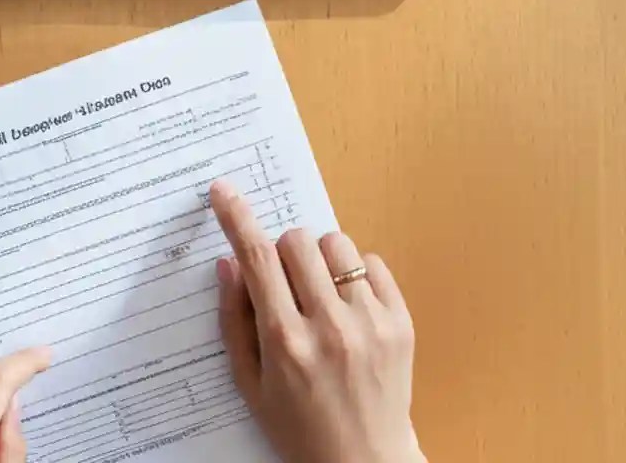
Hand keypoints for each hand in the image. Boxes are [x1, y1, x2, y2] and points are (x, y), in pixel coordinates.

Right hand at [210, 180, 423, 462]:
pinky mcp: (401, 322)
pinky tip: (348, 306)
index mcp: (285, 343)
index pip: (257, 260)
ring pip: (337, 244)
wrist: (363, 460)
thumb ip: (234, 320)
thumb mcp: (250, 383)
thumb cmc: (297, 426)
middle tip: (283, 281)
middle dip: (282, 250)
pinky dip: (354, 274)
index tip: (224, 191)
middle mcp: (329, 327)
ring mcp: (370, 323)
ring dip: (319, 258)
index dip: (236, 218)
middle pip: (297, 242)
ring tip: (319, 293)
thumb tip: (228, 262)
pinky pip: (372, 263)